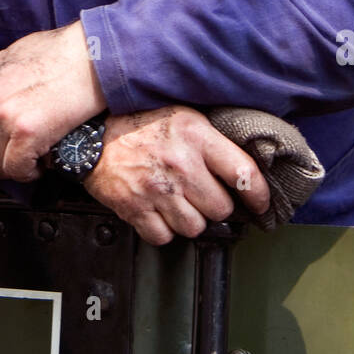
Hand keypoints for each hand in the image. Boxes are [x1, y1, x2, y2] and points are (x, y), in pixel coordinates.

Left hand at [0, 21, 105, 181]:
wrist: (93, 55)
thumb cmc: (61, 51)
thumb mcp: (15, 51)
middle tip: (11, 163)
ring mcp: (7, 117)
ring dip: (12, 169)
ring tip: (30, 162)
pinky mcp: (28, 133)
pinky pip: (16, 168)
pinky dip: (27, 172)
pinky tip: (40, 164)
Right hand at [82, 105, 269, 245]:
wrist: (91, 134)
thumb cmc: (140, 123)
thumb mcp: (184, 116)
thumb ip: (213, 139)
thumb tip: (246, 165)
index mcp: (196, 136)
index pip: (242, 172)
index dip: (259, 194)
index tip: (262, 203)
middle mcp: (180, 164)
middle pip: (220, 208)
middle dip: (215, 204)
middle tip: (203, 193)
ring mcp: (157, 189)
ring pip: (194, 228)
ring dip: (191, 219)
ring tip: (180, 201)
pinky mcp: (135, 209)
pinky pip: (164, 237)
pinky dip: (164, 229)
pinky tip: (160, 211)